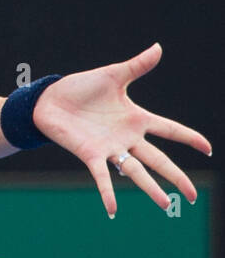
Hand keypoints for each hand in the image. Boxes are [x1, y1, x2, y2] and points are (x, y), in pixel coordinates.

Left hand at [31, 42, 212, 217]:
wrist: (48, 99)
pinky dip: (107, 192)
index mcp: (136, 119)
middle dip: (176, 177)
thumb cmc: (80, 88)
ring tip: (166, 205)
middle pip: (158, 159)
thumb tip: (158, 47)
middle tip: (191, 197)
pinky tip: (113, 210)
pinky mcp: (89, 154)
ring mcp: (109, 148)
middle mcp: (126, 138)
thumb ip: (137, 66)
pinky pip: (101, 176)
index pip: (170, 130)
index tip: (208, 149)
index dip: (189, 138)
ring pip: (135, 171)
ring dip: (150, 189)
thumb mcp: (112, 75)